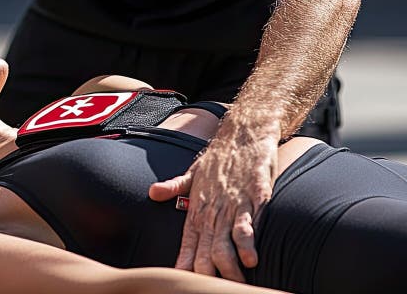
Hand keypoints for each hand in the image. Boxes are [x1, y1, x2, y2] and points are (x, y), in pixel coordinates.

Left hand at [148, 121, 278, 280]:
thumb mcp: (194, 170)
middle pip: (206, 251)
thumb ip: (175, 186)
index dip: (185, 266)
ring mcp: (232, 203)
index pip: (187, 244)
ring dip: (229, 267)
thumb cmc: (220, 155)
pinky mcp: (254, 196)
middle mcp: (212, 209)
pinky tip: (251, 258)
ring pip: (225, 243)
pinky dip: (248, 243)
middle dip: (208, 276)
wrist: (244, 130)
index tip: (182, 283)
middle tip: (211, 291)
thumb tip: (152, 192)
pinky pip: (248, 224)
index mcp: (197, 206)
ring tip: (235, 283)